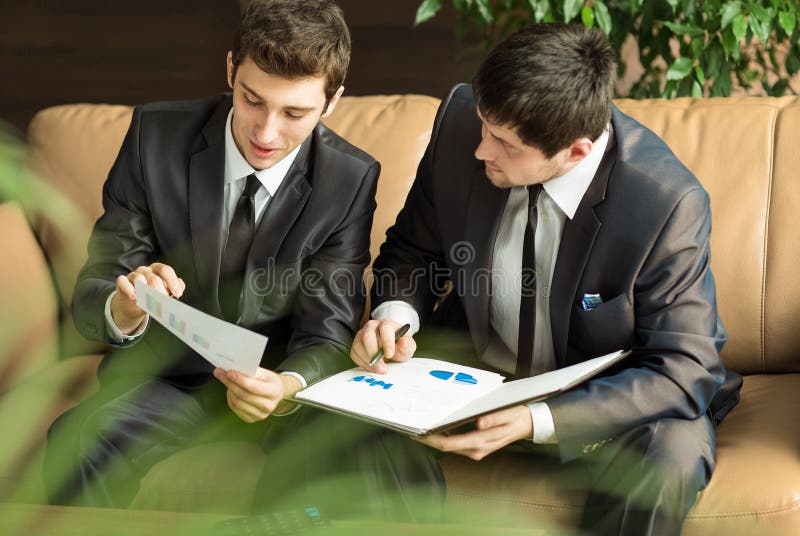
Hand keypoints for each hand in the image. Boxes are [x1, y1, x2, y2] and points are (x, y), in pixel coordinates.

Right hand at [111, 262, 185, 333]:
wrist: (132, 305)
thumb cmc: (151, 297)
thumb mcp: (164, 294)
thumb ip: (172, 290)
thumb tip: (180, 290)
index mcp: (158, 270)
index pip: (166, 270)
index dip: (172, 282)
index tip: (178, 294)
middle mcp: (146, 270)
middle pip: (154, 278)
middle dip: (160, 292)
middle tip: (164, 303)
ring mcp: (133, 275)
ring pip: (139, 278)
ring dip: (145, 291)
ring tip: (149, 300)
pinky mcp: (122, 281)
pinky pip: (123, 281)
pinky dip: (129, 289)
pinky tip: (134, 297)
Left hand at [213, 367, 301, 422]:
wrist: (276, 393)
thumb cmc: (269, 381)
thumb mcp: (266, 373)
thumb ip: (252, 371)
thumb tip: (235, 369)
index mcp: (274, 392)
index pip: (254, 387)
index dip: (240, 380)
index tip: (229, 372)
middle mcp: (269, 406)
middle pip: (243, 395)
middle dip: (230, 383)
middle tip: (220, 373)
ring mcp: (260, 415)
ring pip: (237, 402)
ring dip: (229, 390)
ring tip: (227, 381)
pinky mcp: (251, 419)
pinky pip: (235, 408)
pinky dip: (230, 398)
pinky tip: (231, 391)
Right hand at [350, 319, 415, 373]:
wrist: (392, 349)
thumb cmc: (399, 346)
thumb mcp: (408, 346)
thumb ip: (407, 344)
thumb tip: (403, 342)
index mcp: (387, 324)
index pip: (385, 328)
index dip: (387, 342)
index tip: (390, 355)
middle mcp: (372, 326)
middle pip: (368, 336)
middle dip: (374, 353)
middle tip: (383, 367)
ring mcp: (362, 334)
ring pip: (359, 346)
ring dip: (368, 360)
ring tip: (380, 369)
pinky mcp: (356, 344)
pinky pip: (354, 354)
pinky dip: (362, 363)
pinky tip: (372, 368)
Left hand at [417, 405, 532, 460]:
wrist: (526, 425)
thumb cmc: (515, 417)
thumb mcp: (508, 414)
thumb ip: (494, 418)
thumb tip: (479, 423)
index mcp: (482, 441)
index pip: (450, 443)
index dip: (432, 439)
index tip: (418, 433)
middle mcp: (476, 449)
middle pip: (445, 446)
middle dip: (428, 439)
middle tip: (412, 429)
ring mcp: (476, 450)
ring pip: (449, 446)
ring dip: (434, 438)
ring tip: (421, 427)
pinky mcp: (475, 447)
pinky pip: (455, 444)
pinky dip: (444, 437)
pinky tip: (436, 428)